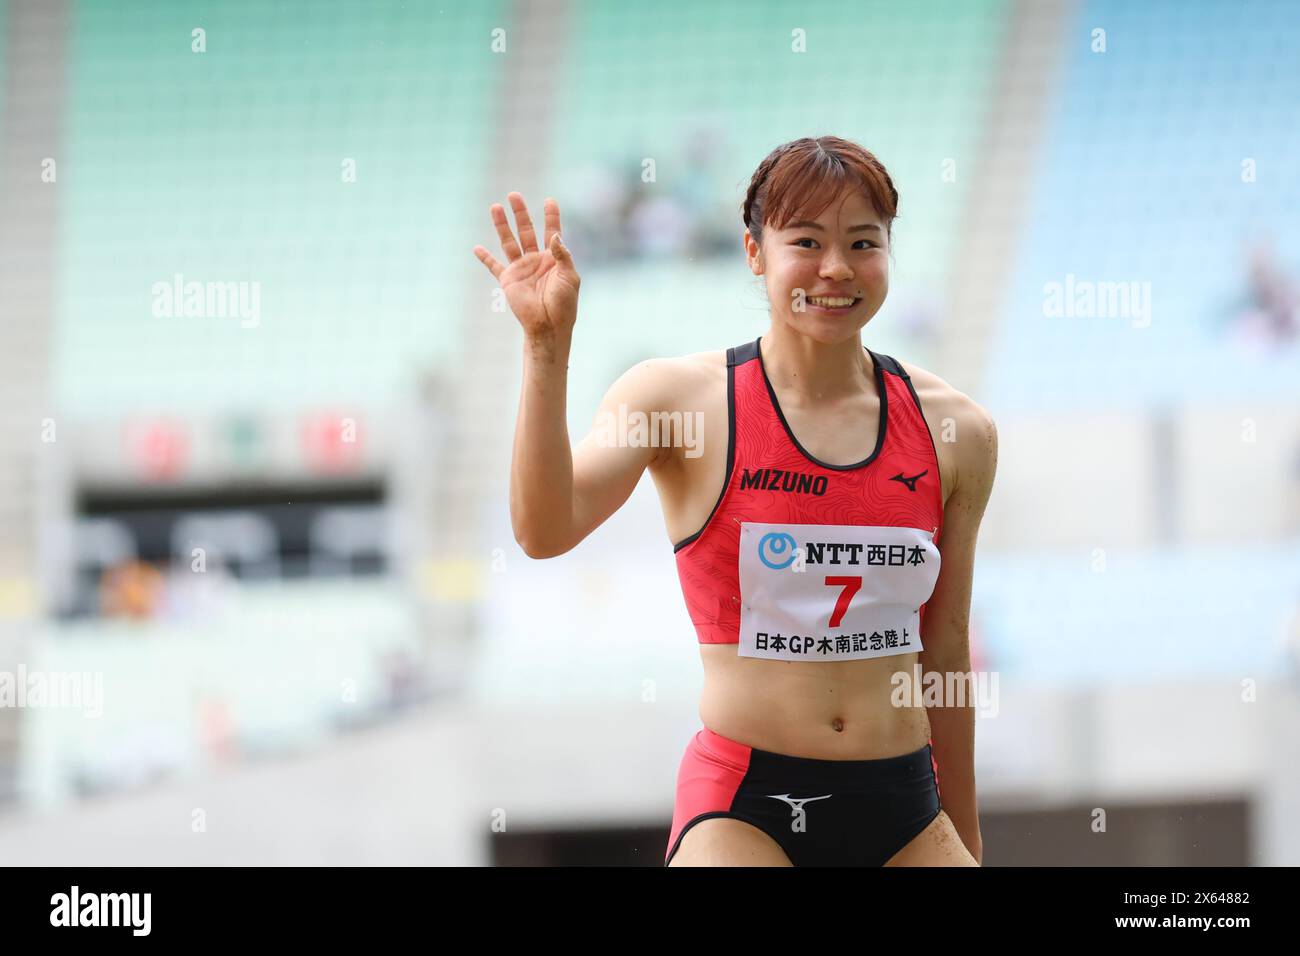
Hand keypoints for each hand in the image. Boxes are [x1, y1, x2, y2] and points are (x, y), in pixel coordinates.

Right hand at [473, 192, 579, 340]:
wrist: (548, 326)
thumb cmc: (563, 304)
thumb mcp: (569, 277)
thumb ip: (562, 255)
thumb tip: (554, 235)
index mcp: (553, 259)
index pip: (551, 232)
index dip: (551, 216)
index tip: (549, 200)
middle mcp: (536, 261)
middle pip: (526, 231)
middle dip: (521, 213)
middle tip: (514, 195)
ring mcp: (521, 269)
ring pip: (509, 242)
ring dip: (502, 225)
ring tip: (495, 207)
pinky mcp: (508, 280)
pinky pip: (494, 267)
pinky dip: (485, 258)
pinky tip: (477, 248)